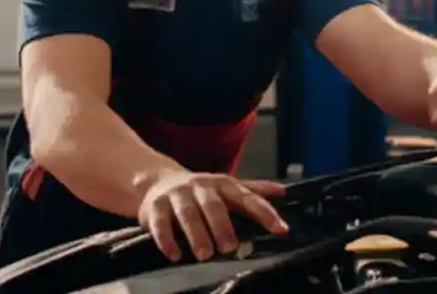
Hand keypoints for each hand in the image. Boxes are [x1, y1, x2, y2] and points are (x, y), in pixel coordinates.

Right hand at [136, 171, 288, 261]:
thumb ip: (253, 191)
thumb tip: (282, 191)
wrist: (157, 181)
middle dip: (221, 225)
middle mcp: (199, 186)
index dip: (264, 212)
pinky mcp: (154, 206)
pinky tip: (175, 255)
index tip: (280, 229)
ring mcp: (176, 195)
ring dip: (196, 233)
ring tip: (204, 254)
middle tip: (229, 247)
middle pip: (212, 204)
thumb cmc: (200, 191)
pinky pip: (160, 223)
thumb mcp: (226, 188)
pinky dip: (166, 239)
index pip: (247, 197)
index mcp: (222, 184)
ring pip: (187, 213)